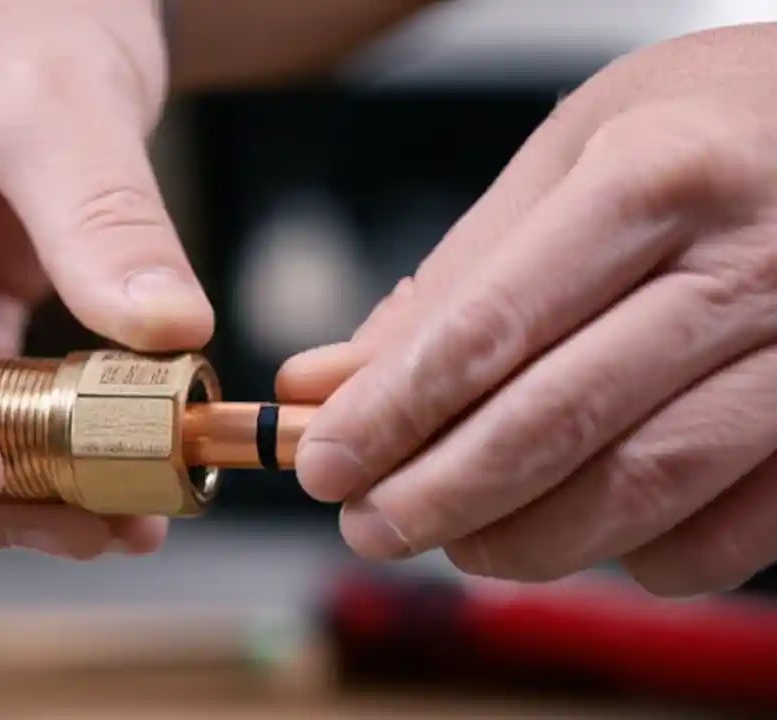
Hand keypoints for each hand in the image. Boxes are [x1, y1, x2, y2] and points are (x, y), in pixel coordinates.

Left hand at [279, 24, 776, 594]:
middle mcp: (748, 268)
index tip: (325, 463)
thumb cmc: (701, 132)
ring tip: (453, 541)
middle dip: (440, 495)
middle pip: (559, 422)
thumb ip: (458, 279)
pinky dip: (635, 557)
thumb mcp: (570, 158)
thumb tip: (331, 382)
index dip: (392, 413)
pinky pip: (728, 536)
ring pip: (643, 490)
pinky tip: (579, 534)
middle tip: (367, 525)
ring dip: (524, 540)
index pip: (491, 327)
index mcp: (657, 178)